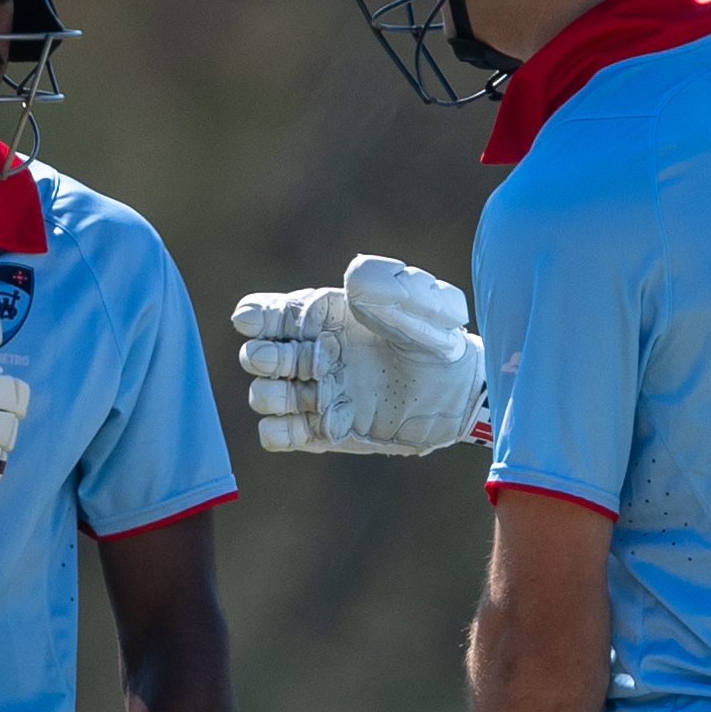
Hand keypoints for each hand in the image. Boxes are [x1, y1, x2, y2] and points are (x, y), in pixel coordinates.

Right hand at [232, 255, 483, 456]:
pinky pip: (280, 435)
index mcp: (325, 317)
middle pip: (260, 355)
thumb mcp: (423, 301)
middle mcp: (314, 354)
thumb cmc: (440, 337)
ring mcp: (317, 393)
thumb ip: (390, 285)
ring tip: (299, 394)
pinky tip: (299, 425)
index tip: (251, 321)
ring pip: (265, 395)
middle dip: (261, 357)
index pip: (273, 314)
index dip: (255, 316)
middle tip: (279, 362)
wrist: (459, 390)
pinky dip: (277, 432)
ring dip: (268, 395)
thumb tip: (351, 276)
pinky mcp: (324, 431)